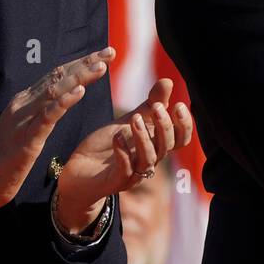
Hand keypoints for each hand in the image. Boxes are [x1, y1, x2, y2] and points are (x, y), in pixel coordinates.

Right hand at [0, 48, 116, 224]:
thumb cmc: (1, 159)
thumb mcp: (22, 128)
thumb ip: (37, 113)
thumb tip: (55, 102)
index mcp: (24, 101)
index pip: (56, 76)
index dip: (80, 63)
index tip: (102, 54)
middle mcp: (24, 104)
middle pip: (59, 77)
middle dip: (86, 63)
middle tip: (110, 51)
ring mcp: (24, 119)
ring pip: (55, 91)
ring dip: (79, 77)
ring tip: (100, 66)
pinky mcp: (26, 139)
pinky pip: (47, 117)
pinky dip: (64, 102)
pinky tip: (79, 92)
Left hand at [54, 78, 194, 232]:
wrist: (78, 169)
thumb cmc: (107, 146)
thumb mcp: (128, 120)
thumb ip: (149, 105)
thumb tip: (168, 81)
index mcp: (155, 146)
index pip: (180, 140)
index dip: (184, 125)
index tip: (178, 105)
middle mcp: (148, 161)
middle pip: (167, 146)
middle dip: (164, 126)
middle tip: (156, 107)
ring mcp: (134, 173)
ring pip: (149, 159)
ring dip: (144, 137)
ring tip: (134, 119)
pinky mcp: (115, 182)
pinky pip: (125, 170)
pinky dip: (123, 153)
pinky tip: (117, 137)